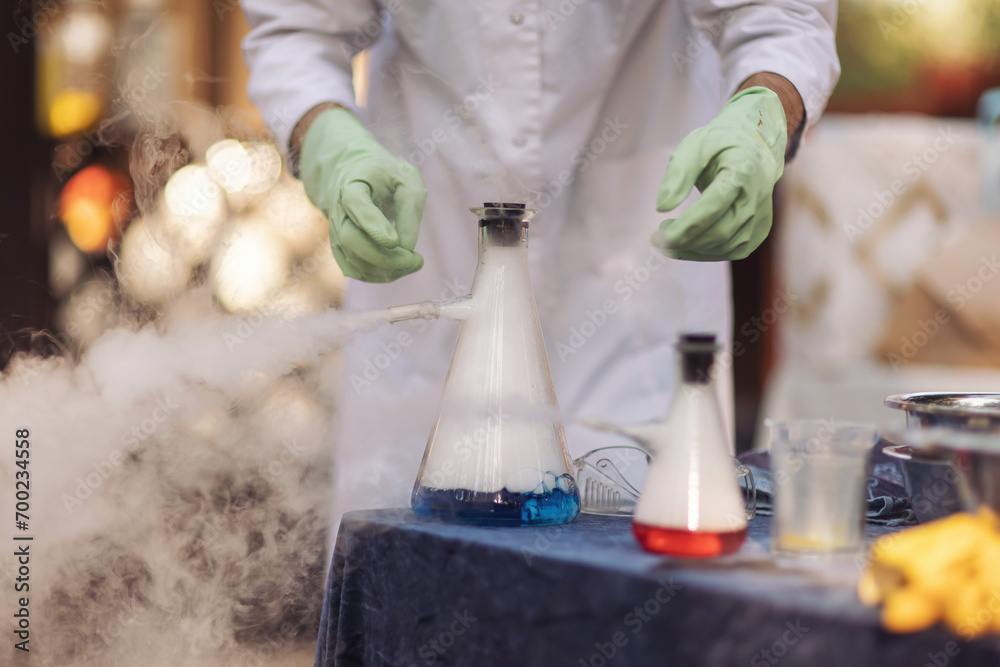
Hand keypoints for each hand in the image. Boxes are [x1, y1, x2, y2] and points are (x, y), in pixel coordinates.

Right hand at [300, 108, 425, 281]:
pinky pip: (355, 270)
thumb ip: (410, 209)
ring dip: (386, 269)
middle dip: (385, 257)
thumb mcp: (407, 179)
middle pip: (351, 239)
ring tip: (413, 263)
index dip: (373, 225)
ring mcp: (336, 232)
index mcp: (353, 184)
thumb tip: (407, 248)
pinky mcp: (341, 250)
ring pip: (353, 260)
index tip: (394, 242)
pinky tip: (399, 269)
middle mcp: (338, 210)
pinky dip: (378, 276)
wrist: (354, 176)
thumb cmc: (386, 177)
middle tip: (417, 259)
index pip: (356, 204)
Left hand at [653, 87, 786, 260]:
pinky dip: (704, 253)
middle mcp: (756, 197)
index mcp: (742, 171)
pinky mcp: (758, 232)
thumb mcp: (694, 145)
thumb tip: (661, 207)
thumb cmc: (719, 146)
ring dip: (692, 249)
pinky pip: (731, 251)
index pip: (714, 206)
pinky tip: (685, 244)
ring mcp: (761, 217)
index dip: (686, 226)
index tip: (659, 235)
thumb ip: (678, 174)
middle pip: (720, 232)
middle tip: (656, 238)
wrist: (755, 148)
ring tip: (668, 236)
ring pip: (725, 247)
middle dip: (684, 241)